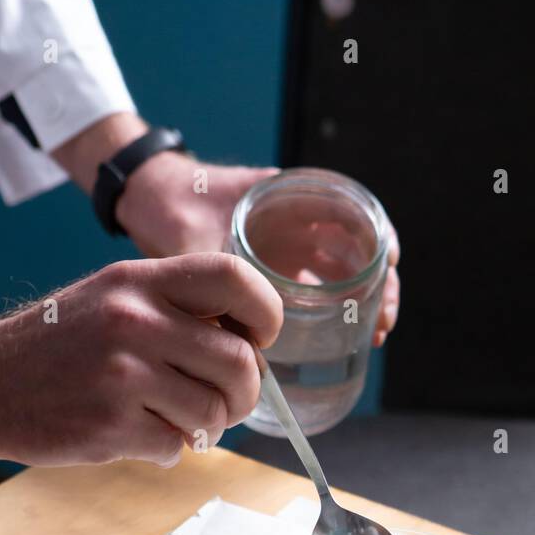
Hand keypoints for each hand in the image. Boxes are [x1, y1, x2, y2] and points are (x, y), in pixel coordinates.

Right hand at [0, 254, 281, 467]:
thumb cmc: (60, 344)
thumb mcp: (114, 297)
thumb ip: (177, 308)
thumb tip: (252, 344)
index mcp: (140, 281)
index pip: (234, 278)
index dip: (265, 313)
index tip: (261, 340)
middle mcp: (134, 321)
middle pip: (239, 363)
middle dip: (245, 393)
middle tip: (226, 403)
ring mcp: (123, 374)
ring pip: (214, 413)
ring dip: (206, 428)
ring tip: (176, 421)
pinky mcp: (111, 425)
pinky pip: (176, 447)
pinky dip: (167, 450)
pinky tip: (137, 435)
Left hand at [53, 114, 399, 347]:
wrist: (147, 200)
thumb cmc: (172, 208)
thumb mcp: (198, 243)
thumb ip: (215, 281)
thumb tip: (239, 329)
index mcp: (289, 199)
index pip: (353, 215)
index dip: (379, 243)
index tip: (387, 269)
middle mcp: (297, 220)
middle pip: (358, 248)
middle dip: (379, 285)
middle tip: (382, 324)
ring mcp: (290, 243)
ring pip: (344, 270)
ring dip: (363, 301)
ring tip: (373, 335)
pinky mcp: (279, 267)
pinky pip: (319, 285)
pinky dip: (335, 308)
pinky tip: (343, 336)